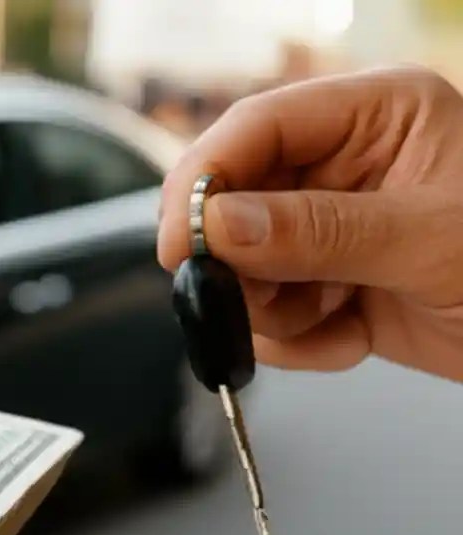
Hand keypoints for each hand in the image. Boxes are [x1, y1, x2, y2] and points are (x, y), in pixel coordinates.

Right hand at [157, 65, 462, 382]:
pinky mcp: (333, 282)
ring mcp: (335, 227)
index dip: (205, 181)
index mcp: (375, 116)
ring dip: (270, 310)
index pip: (257, 128)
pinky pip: (271, 310)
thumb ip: (318, 231)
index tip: (181, 243)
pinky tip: (348, 341)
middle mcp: (345, 165)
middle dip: (237, 261)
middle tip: (246, 301)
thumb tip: (221, 223)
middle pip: (234, 199)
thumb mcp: (430, 241)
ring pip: (243, 264)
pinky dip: (297, 340)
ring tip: (329, 324)